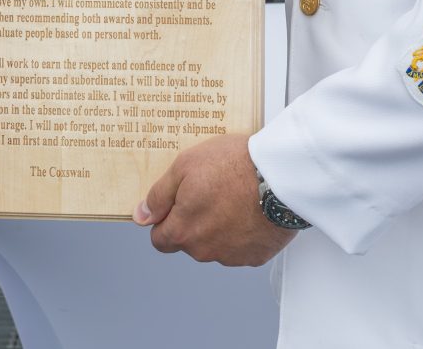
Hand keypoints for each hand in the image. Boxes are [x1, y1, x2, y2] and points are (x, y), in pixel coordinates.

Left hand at [135, 133, 294, 266]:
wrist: (280, 175)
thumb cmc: (234, 166)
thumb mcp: (184, 166)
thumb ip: (159, 195)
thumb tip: (142, 216)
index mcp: (183, 231)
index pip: (160, 240)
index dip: (165, 220)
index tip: (177, 203)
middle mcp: (205, 251)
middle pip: (189, 242)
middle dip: (194, 221)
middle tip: (210, 192)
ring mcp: (232, 256)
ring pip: (216, 245)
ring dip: (219, 227)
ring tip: (234, 196)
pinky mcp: (256, 256)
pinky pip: (241, 247)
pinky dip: (242, 232)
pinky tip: (250, 209)